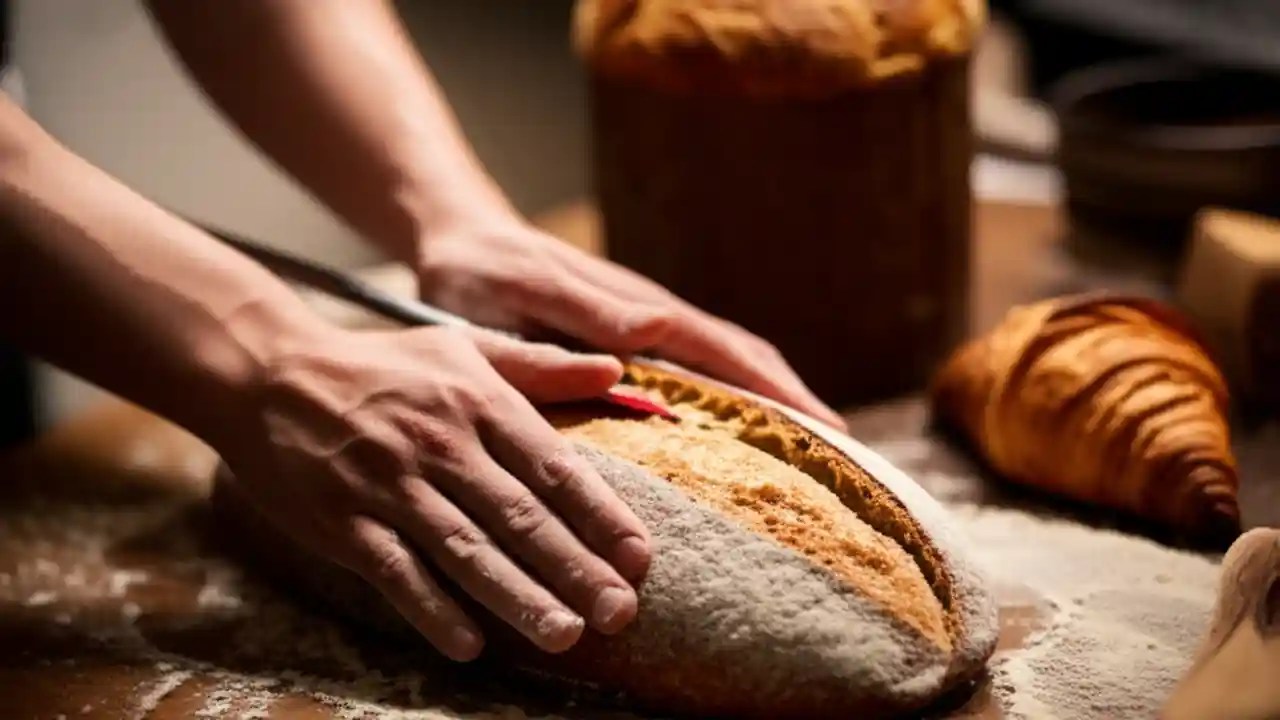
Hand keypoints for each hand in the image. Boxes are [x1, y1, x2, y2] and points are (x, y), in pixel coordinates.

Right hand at [213, 324, 650, 661]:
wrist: (269, 372)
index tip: (639, 556)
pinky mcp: (344, 521)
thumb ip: (539, 365)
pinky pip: (397, 572)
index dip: (601, 514)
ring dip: (518, 597)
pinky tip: (470, 645)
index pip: (553, 466)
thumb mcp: (462, 346)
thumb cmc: (381, 364)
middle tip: (621, 613)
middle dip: (575, 568)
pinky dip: (432, 609)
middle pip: (520, 516)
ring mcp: (390, 485)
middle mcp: (441, 444)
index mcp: (478, 401)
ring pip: (465, 550)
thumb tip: (616, 371)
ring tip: (565, 634)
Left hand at [415, 218, 847, 429]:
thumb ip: (575, 316)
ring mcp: (644, 321)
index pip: (720, 352)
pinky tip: (741, 426)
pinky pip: (696, 362)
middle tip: (842, 451)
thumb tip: (644, 345)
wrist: (461, 238)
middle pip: (739, 354)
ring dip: (771, 395)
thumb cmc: (481, 274)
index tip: (822, 428)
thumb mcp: (516, 294)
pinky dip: (733, 391)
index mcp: (632, 310)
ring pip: (724, 358)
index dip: (773, 390)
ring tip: (811, 446)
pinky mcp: (631, 332)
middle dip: (792, 398)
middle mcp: (650, 314)